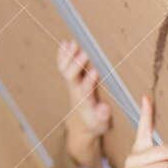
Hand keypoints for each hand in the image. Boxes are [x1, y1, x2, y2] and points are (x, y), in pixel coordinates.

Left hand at [57, 39, 111, 165]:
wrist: (80, 125)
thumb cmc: (94, 123)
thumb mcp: (101, 124)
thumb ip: (102, 117)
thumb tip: (104, 108)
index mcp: (85, 102)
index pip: (85, 91)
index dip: (89, 81)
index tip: (95, 72)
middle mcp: (76, 91)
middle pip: (71, 77)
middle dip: (77, 65)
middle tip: (85, 53)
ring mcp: (71, 84)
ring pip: (65, 69)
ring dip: (68, 56)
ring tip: (73, 43)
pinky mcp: (70, 79)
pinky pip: (63, 66)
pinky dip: (62, 55)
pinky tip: (64, 43)